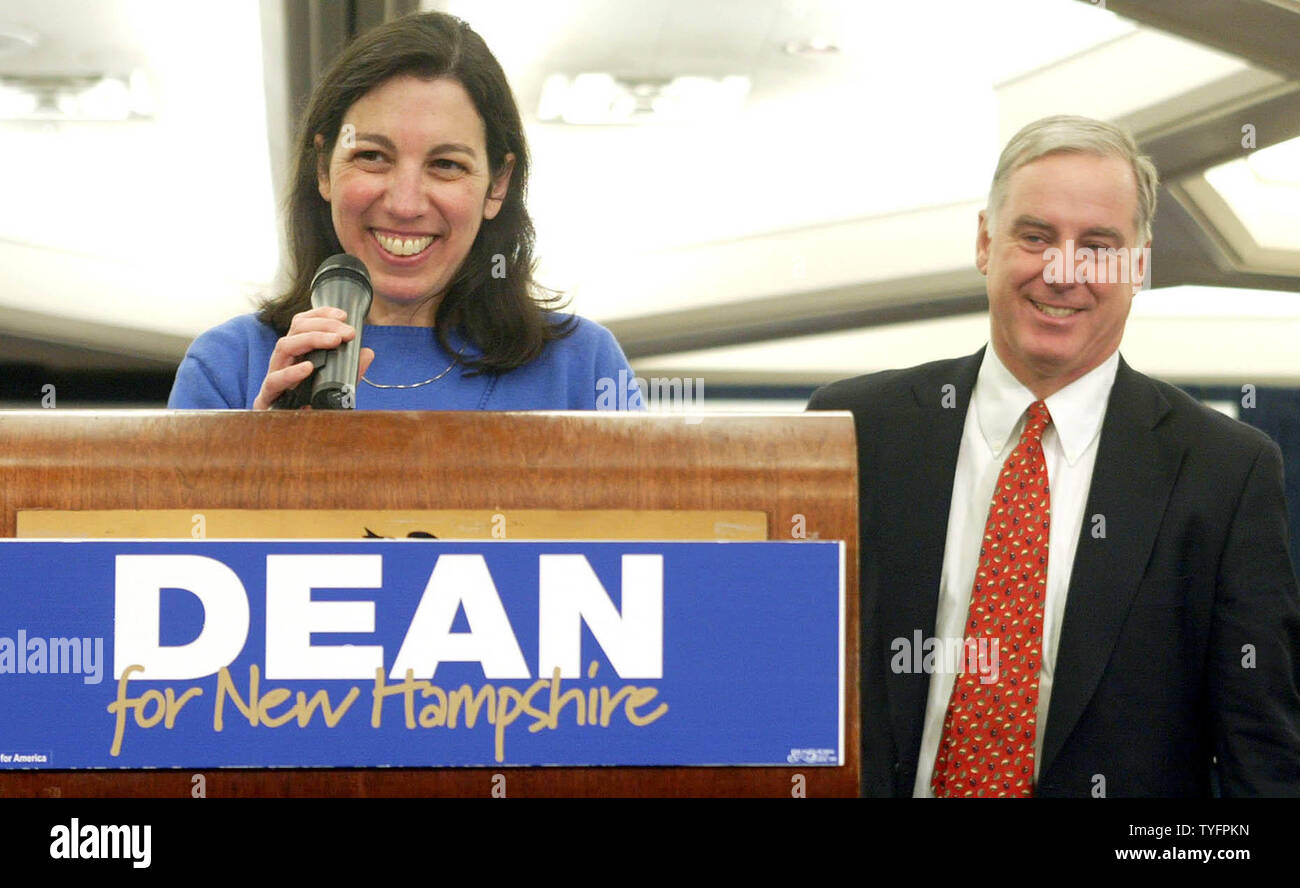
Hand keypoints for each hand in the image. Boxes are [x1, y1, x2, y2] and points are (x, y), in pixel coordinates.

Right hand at [253, 306, 374, 409]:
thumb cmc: (309, 405)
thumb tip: (367, 352)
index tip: (343, 315)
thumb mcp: (336, 384)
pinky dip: (291, 372)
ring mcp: (274, 375)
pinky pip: (275, 380)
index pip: (303, 322)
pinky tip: (308, 368)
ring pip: (284, 346)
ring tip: (334, 341)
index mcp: (296, 352)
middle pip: (297, 329)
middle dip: (324, 325)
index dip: (321, 314)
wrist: (289, 435)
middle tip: (347, 332)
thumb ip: (351, 370)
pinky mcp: (268, 396)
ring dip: (311, 339)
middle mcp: (283, 359)